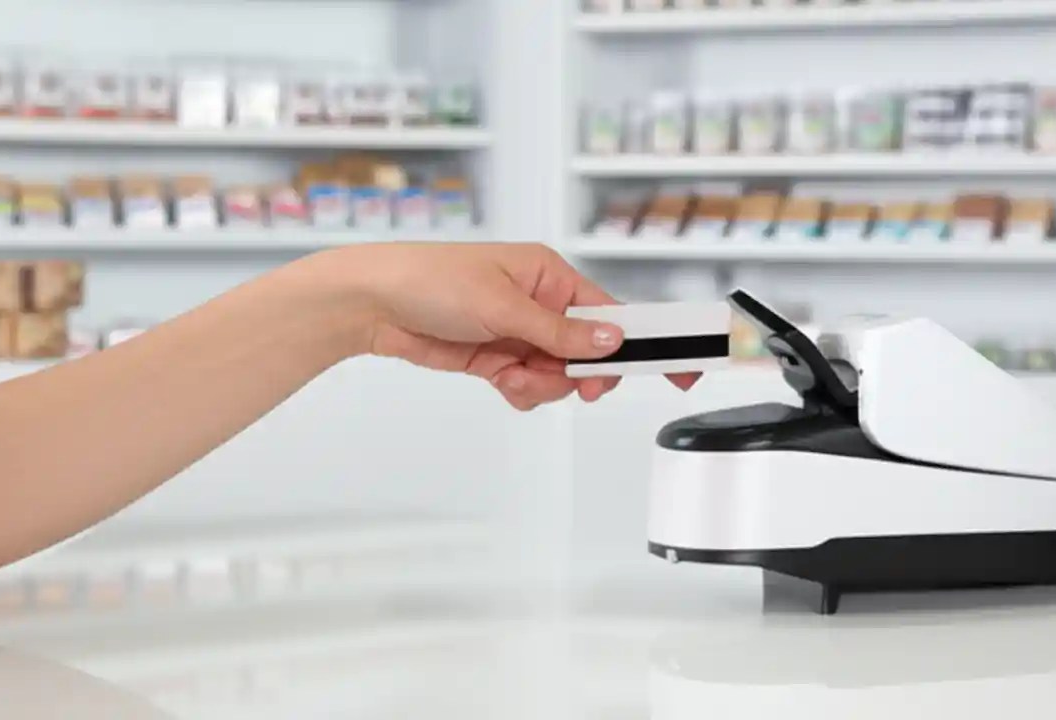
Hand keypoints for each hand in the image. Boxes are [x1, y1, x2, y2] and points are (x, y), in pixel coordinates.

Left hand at [324, 242, 698, 410]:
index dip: (648, 341)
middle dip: (578, 373)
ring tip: (509, 373)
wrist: (374, 303)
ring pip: (559, 376)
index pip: (614, 312)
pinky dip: (520, 391)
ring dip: (541, 385)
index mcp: (552, 275)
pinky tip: (498, 379)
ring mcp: (520, 333)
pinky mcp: (498, 357)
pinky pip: (530, 386)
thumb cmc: (430, 280)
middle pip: (590, 353)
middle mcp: (541, 303)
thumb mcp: (503, 305)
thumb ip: (560, 332)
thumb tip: (609, 342)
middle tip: (568, 382)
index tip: (681, 366)